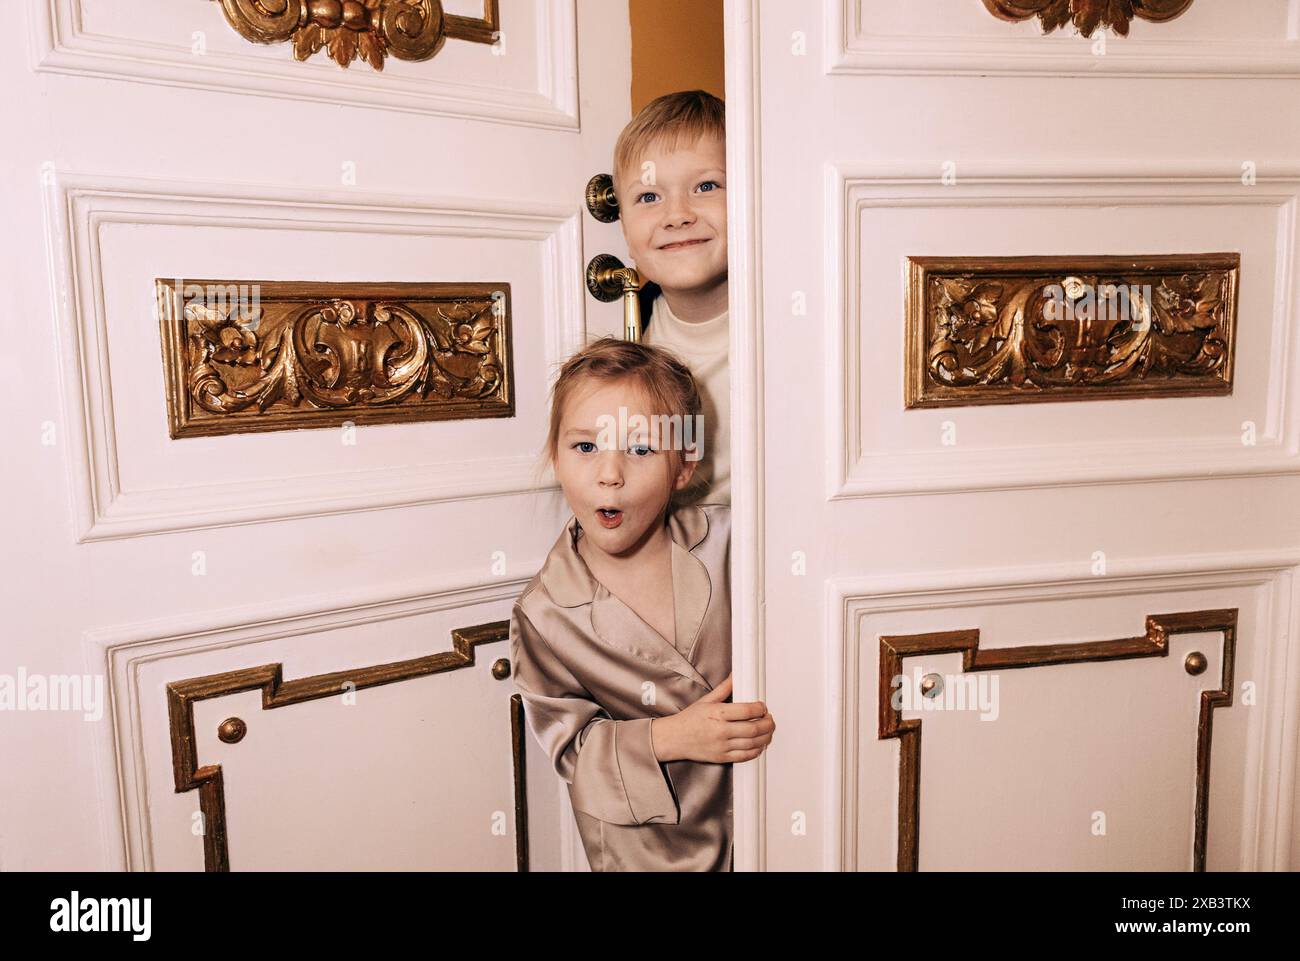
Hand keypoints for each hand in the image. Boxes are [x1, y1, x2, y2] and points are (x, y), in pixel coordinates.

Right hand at [651, 674, 775, 763]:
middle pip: (753, 728)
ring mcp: (722, 746)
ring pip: (752, 744)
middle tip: (770, 719)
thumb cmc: (689, 720)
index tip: (763, 707)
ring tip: (768, 731)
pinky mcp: (722, 757)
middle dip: (767, 723)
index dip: (760, 709)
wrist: (674, 739)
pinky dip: (756, 751)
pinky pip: (745, 756)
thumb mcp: (706, 701)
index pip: (746, 711)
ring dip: (765, 737)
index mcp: (717, 713)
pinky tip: (759, 744)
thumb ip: (724, 689)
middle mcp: (720, 730)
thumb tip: (735, 675)